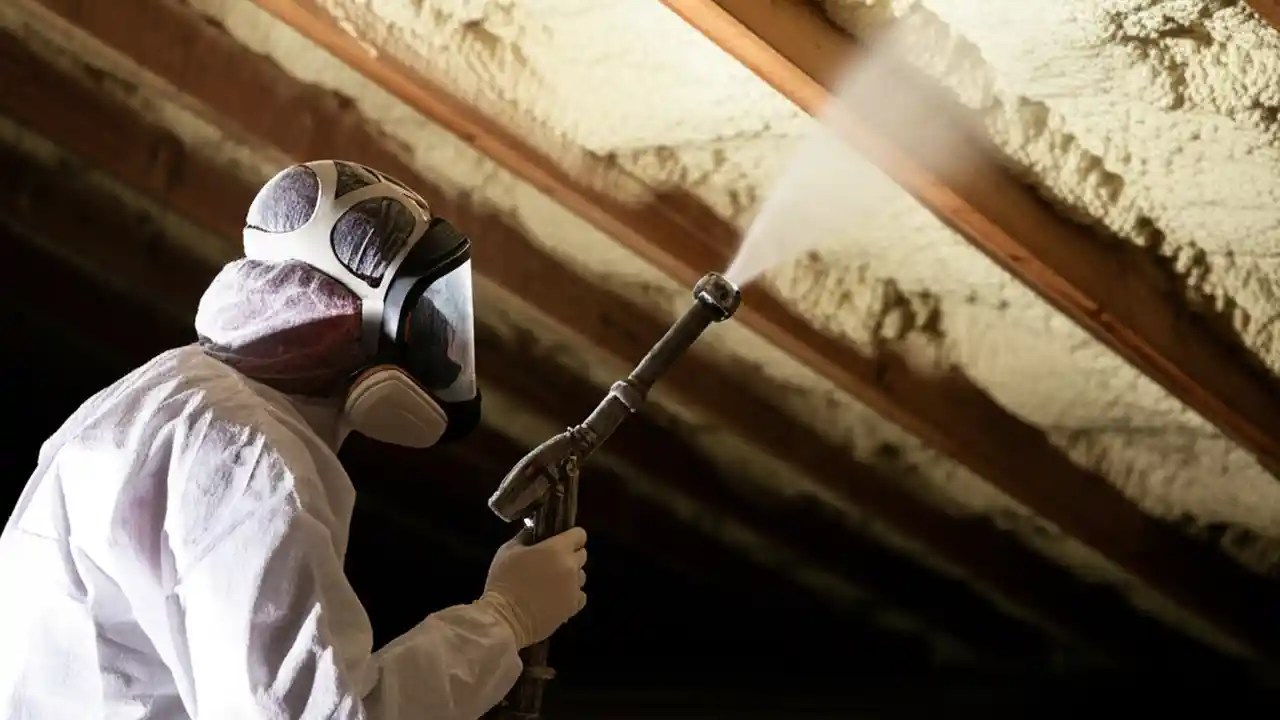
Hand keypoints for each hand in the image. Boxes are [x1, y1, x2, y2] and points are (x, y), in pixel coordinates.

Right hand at [476, 527, 587, 647]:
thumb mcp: (508, 551)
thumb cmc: (504, 581)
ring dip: (570, 576)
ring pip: (581, 576)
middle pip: (582, 555)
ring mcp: (574, 589)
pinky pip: (580, 596)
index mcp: (557, 549)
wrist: (505, 618)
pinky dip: (571, 594)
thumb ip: (525, 537)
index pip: (579, 534)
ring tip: (551, 582)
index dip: (571, 536)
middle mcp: (571, 567)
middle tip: (551, 562)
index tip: (560, 540)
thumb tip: (533, 531)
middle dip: (570, 555)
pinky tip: (556, 597)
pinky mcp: (572, 608)